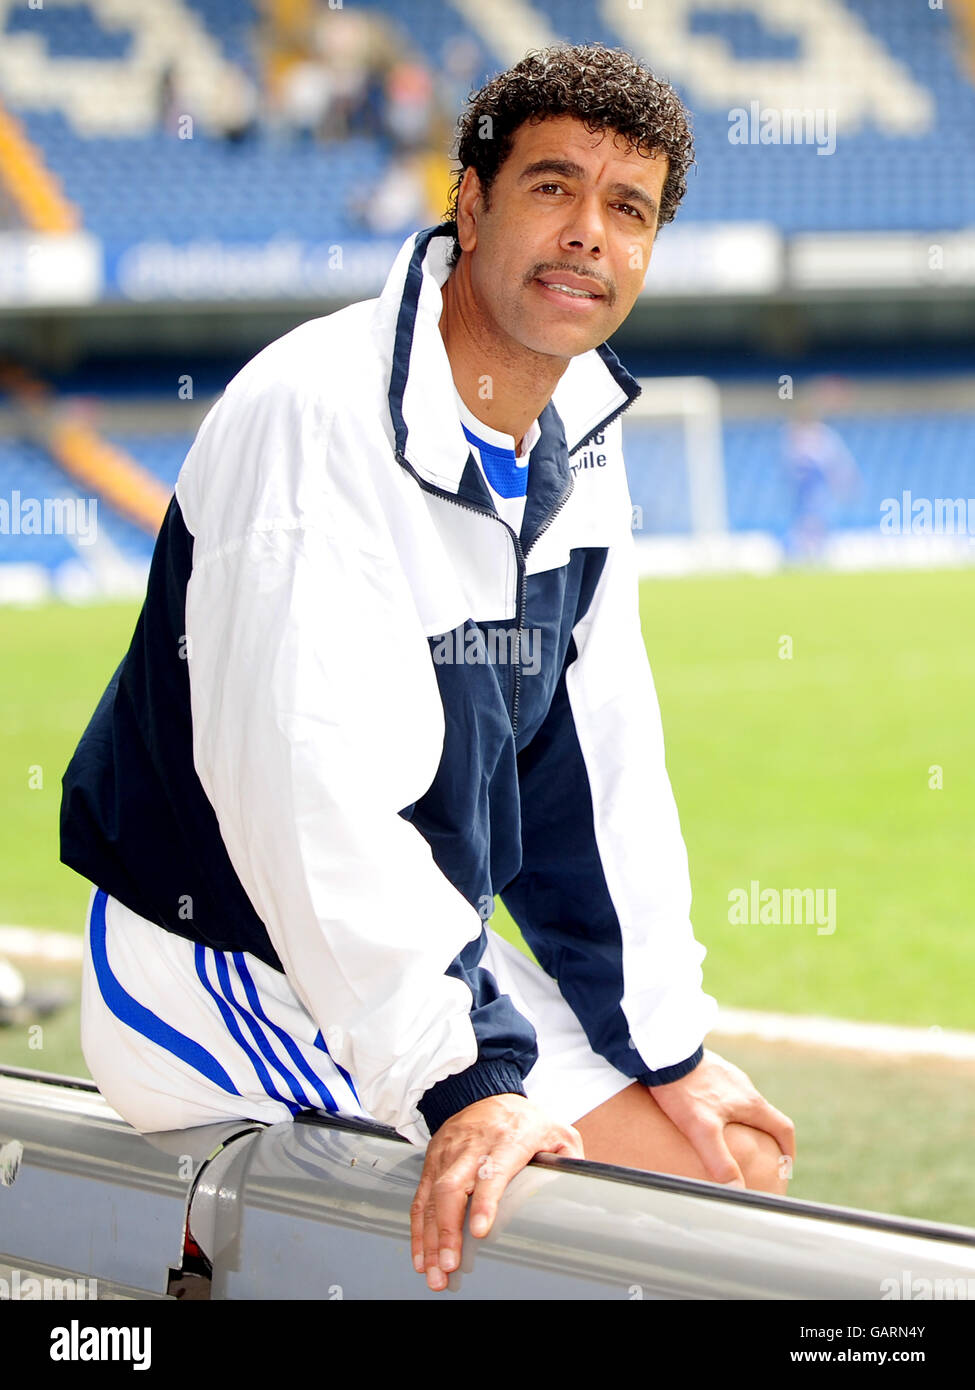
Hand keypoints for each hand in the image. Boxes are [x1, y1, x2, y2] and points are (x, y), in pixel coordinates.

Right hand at [411, 1093, 583, 1291]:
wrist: (485, 1090)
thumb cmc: (524, 1119)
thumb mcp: (557, 1131)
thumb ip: (570, 1159)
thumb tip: (579, 1188)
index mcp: (507, 1138)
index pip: (493, 1171)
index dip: (484, 1202)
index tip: (480, 1231)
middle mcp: (472, 1145)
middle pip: (453, 1187)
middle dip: (447, 1230)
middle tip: (449, 1266)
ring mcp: (448, 1152)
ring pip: (432, 1196)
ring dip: (430, 1238)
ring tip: (433, 1272)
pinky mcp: (433, 1159)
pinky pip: (421, 1196)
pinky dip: (418, 1228)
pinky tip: (422, 1255)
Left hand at [647, 1047, 794, 1187]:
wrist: (661, 1051)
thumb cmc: (683, 1089)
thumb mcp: (702, 1130)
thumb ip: (720, 1161)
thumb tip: (737, 1191)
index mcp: (750, 1101)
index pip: (783, 1128)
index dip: (788, 1152)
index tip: (785, 1168)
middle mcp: (743, 1086)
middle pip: (763, 1116)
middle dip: (765, 1139)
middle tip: (757, 1159)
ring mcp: (726, 1075)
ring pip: (742, 1103)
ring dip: (742, 1123)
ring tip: (728, 1140)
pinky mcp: (708, 1069)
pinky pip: (722, 1092)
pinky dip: (722, 1109)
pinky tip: (702, 1115)